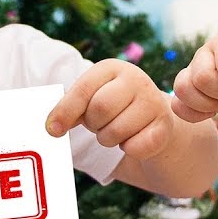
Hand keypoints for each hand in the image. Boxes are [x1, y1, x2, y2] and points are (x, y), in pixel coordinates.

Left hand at [47, 59, 174, 161]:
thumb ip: (69, 109)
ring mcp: (153, 101)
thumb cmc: (113, 110)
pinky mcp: (165, 126)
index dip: (65, 112)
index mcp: (111, 68)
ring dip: (109, 139)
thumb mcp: (90, 101)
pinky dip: (130, 150)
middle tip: (100, 124)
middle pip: (99, 110)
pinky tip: (135, 139)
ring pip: (115, 132)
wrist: (153, 121)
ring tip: (118, 130)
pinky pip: (135, 148)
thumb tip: (51, 127)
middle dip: (93, 125)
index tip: (52, 130)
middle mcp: (136, 79)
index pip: (83, 90)